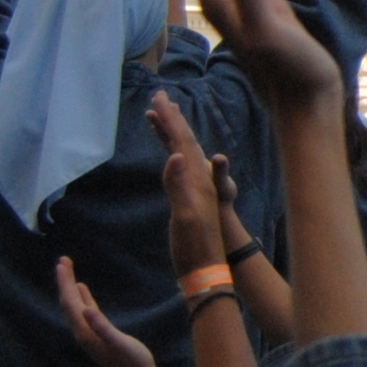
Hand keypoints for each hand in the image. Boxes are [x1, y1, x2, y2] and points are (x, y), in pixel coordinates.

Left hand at [55, 255, 159, 366]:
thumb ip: (102, 327)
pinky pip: (85, 311)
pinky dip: (81, 297)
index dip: (65, 283)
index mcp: (85, 331)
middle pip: (68, 302)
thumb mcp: (120, 343)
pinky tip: (82, 289)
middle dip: (64, 281)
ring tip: (67, 270)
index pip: (70, 303)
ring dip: (70, 288)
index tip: (61, 263)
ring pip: (74, 306)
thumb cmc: (133, 362)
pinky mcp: (98, 334)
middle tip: (63, 260)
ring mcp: (89, 333)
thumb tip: (86, 310)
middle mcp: (83, 332)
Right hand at [147, 90, 227, 273]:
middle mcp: (199, 180)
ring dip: (171, 132)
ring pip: (183, 152)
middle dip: (171, 119)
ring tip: (158, 115)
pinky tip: (168, 151)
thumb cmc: (195, 246)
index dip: (171, 120)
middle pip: (184, 142)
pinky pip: (180, 167)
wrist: (208, 269)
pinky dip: (171, 153)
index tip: (159, 98)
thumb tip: (175, 155)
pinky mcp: (190, 199)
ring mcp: (196, 189)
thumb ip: (179, 186)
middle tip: (158, 97)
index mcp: (197, 180)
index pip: (183, 142)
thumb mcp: (186, 216)